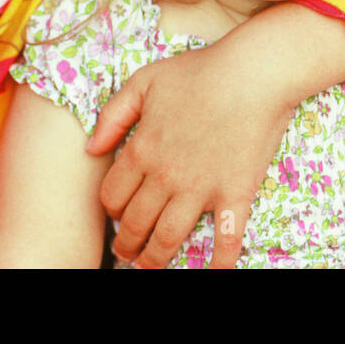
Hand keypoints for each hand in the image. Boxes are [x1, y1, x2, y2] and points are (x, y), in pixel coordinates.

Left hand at [86, 40, 292, 267]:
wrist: (253, 72)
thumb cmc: (200, 71)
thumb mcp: (145, 81)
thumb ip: (113, 115)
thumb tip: (92, 148)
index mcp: (142, 149)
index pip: (112, 195)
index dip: (110, 210)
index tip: (117, 215)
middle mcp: (165, 176)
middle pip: (135, 223)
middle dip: (126, 243)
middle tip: (127, 251)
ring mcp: (200, 188)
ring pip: (168, 238)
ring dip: (154, 259)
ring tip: (150, 266)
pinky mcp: (234, 193)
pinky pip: (226, 238)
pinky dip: (219, 262)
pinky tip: (214, 273)